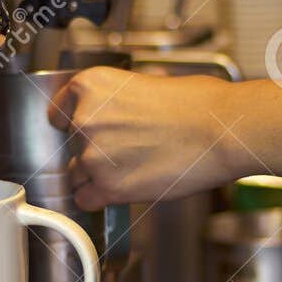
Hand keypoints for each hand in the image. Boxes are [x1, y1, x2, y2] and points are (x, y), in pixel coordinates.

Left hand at [49, 68, 245, 209]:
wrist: (222, 131)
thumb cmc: (199, 105)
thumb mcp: (150, 82)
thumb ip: (120, 99)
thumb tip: (117, 111)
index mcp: (91, 86)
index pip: (59, 112)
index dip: (74, 124)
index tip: (86, 131)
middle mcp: (84, 119)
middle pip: (72, 145)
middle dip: (94, 149)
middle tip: (127, 149)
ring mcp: (93, 156)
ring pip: (77, 174)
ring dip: (97, 175)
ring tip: (131, 168)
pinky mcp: (109, 187)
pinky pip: (85, 199)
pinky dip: (99, 198)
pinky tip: (122, 188)